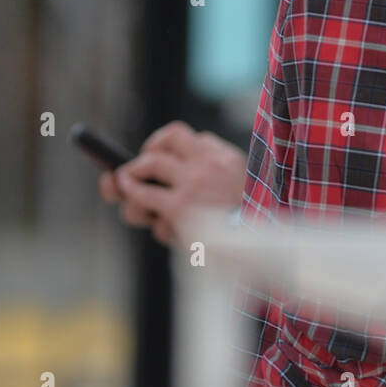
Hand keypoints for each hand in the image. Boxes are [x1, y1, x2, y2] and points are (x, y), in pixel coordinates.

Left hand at [97, 121, 246, 247]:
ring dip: (132, 181)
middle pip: (163, 144)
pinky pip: (143, 195)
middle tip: (131, 175)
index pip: (182, 135)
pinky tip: (135, 206)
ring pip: (149, 164)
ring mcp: (194, 182)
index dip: (159, 143)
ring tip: (129, 197)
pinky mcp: (180, 207)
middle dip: (141, 160)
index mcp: (226, 158)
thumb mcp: (237, 194)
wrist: (256, 250)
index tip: (153, 156)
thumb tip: (160, 178)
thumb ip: (209, 178)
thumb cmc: (242, 228)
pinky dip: (133, 200)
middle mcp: (210, 164)